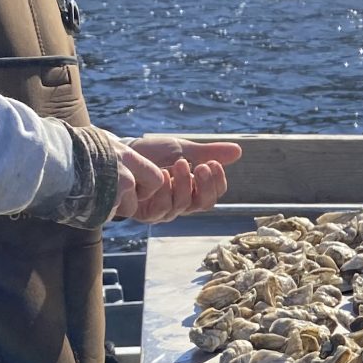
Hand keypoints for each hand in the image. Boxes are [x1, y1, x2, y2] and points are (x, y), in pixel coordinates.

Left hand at [113, 136, 240, 222]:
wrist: (123, 152)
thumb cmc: (154, 153)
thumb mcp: (183, 149)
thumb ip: (209, 152)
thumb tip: (239, 151)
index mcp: (193, 190)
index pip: (214, 194)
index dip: (218, 182)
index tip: (214, 164)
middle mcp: (182, 204)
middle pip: (204, 204)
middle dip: (205, 185)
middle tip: (202, 166)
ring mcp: (165, 210)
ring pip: (184, 205)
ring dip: (184, 184)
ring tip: (179, 163)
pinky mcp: (147, 214)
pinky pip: (163, 208)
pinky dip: (164, 191)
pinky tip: (162, 174)